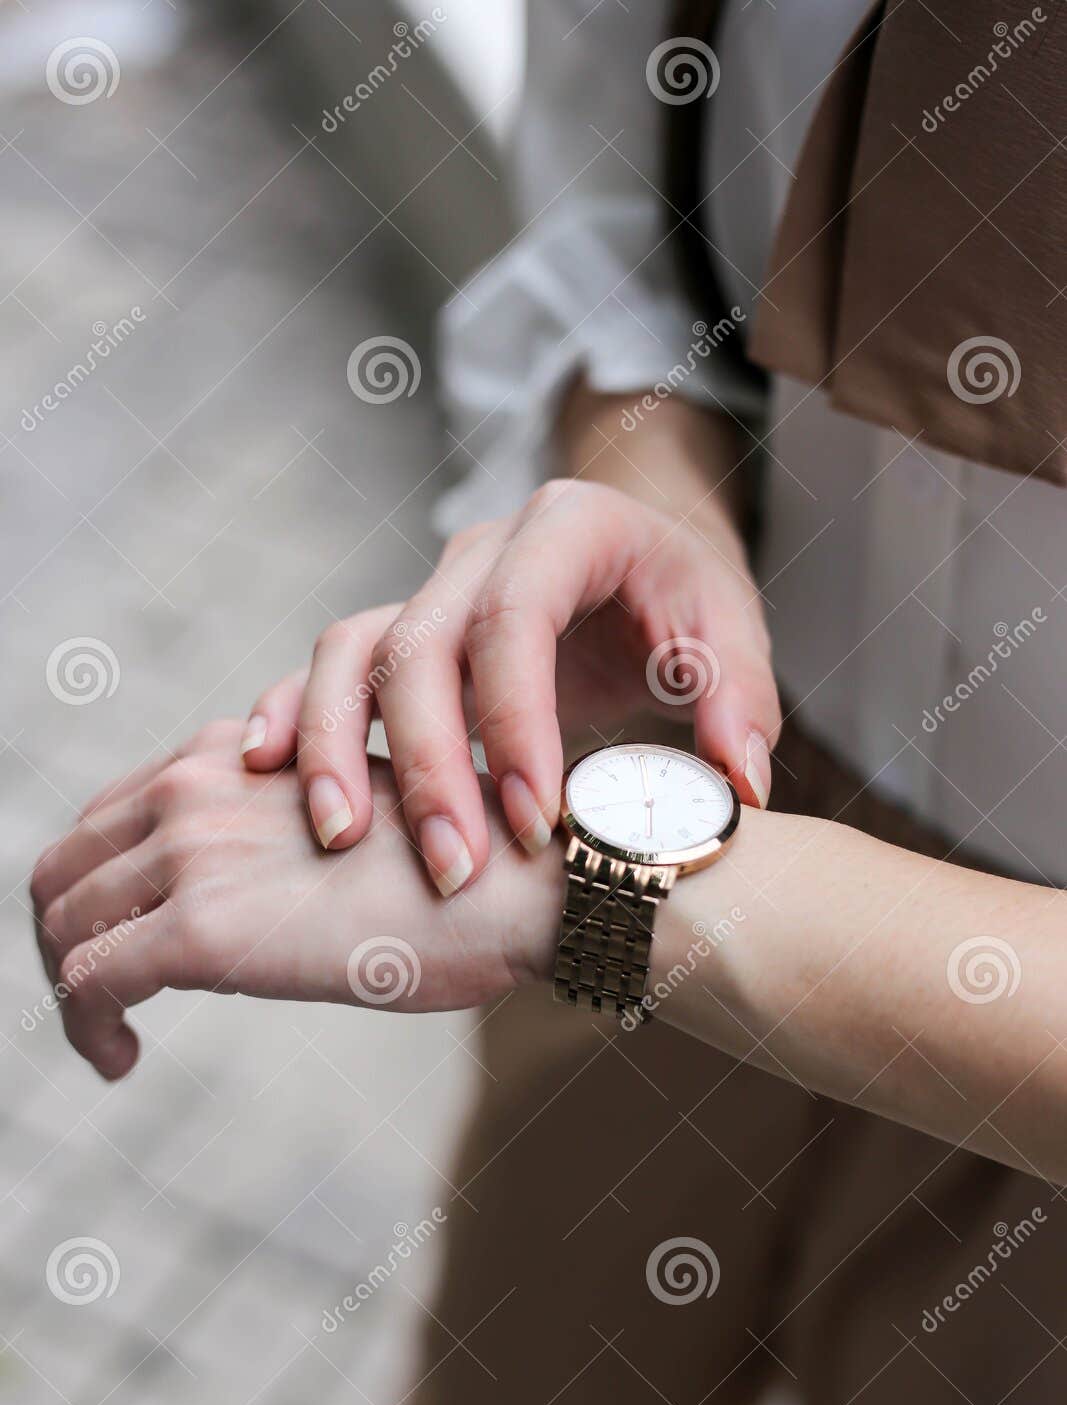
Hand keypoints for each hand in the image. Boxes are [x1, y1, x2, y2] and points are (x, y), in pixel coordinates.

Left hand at [30, 720, 560, 1080]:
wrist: (515, 890)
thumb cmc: (459, 868)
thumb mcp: (350, 815)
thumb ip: (276, 832)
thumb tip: (250, 893)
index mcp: (230, 752)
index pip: (109, 817)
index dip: (100, 887)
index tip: (127, 942)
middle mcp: (194, 786)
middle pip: (65, 866)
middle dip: (64, 936)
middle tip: (102, 997)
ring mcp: (190, 856)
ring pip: (62, 923)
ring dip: (71, 988)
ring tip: (112, 1037)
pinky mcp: (198, 932)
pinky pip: (87, 982)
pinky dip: (85, 1027)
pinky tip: (120, 1059)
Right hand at [241, 478, 777, 895]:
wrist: (639, 554)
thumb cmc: (684, 598)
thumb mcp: (732, 634)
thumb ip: (738, 705)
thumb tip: (734, 786)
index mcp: (569, 528)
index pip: (517, 618)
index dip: (516, 721)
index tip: (537, 823)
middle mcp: (483, 550)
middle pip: (420, 643)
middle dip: (430, 764)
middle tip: (451, 870)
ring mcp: (431, 588)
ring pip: (353, 650)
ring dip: (338, 745)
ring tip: (341, 839)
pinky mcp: (399, 631)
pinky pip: (327, 664)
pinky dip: (293, 711)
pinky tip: (266, 770)